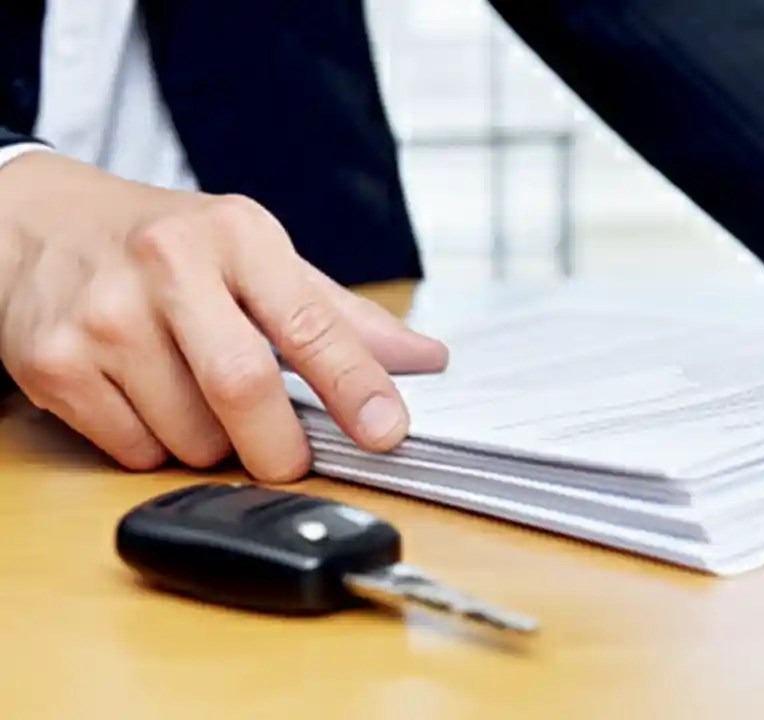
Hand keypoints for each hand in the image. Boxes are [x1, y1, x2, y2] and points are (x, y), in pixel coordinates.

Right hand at [0, 152, 447, 480]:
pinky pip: (134, 449)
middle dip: (280, 448)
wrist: (35, 220)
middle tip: (290, 458)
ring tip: (198, 400)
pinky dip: (157, 448)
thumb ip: (338, 314)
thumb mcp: (253, 254)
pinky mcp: (53, 363)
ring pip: (191, 435)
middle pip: (244, 388)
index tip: (388, 430)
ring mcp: (104, 316)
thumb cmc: (165, 244)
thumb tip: (424, 359)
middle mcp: (167, 266)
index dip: (356, 386)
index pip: (309, 323)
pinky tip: (147, 401)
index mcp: (236, 234)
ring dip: (214, 446)